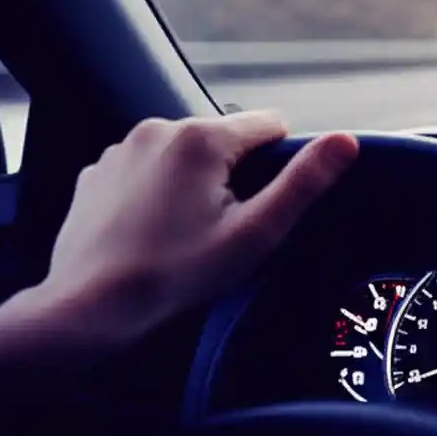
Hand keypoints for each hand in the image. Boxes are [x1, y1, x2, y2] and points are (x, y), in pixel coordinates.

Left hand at [33, 111, 357, 344]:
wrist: (89, 310)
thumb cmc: (178, 275)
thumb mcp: (255, 234)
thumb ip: (304, 182)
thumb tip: (346, 140)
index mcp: (202, 137)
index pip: (270, 125)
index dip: (276, 167)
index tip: (256, 209)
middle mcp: (158, 128)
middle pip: (223, 142)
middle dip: (231, 178)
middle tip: (217, 232)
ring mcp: (120, 149)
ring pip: (182, 156)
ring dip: (191, 184)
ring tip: (180, 236)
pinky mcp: (96, 173)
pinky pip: (144, 171)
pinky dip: (153, 194)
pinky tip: (148, 234)